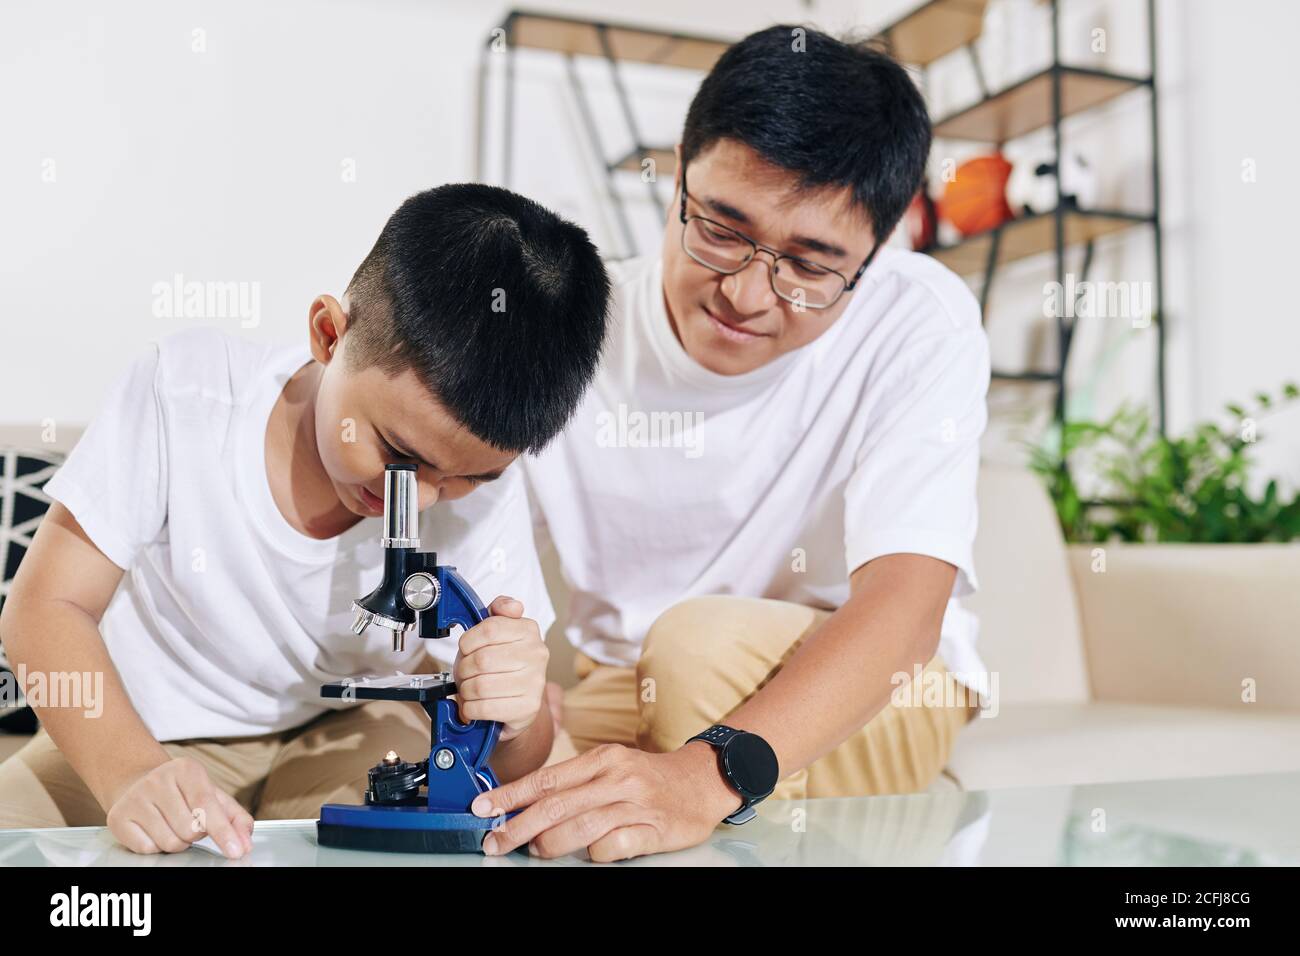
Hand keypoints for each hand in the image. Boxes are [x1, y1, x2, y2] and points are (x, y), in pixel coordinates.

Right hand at [105, 757, 253, 858]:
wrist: (138, 782)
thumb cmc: (182, 792)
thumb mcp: (213, 796)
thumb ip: (235, 818)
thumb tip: (245, 843)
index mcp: (186, 769)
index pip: (207, 806)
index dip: (223, 831)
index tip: (236, 851)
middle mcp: (157, 780)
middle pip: (190, 830)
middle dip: (196, 834)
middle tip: (189, 821)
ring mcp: (135, 798)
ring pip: (170, 843)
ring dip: (178, 842)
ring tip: (173, 825)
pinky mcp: (118, 817)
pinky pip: (147, 849)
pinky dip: (156, 846)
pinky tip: (155, 830)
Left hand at [453, 595, 547, 742]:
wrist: (519, 702)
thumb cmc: (501, 664)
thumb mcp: (498, 633)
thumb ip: (499, 611)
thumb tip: (511, 605)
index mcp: (528, 630)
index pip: (489, 629)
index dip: (468, 641)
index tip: (466, 649)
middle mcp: (537, 654)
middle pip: (481, 660)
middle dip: (463, 669)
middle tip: (466, 673)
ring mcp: (535, 682)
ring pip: (480, 686)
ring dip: (466, 690)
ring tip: (470, 689)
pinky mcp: (529, 707)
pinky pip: (484, 708)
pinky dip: (471, 708)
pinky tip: (475, 705)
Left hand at [469, 742, 743, 860]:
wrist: (703, 780)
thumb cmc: (648, 778)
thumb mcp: (612, 768)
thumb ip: (575, 784)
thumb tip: (526, 806)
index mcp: (601, 758)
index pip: (547, 777)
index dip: (511, 794)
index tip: (482, 808)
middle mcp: (616, 777)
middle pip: (557, 803)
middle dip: (518, 825)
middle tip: (494, 841)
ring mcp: (636, 803)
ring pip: (581, 825)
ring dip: (551, 842)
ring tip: (535, 851)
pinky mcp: (654, 828)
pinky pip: (615, 844)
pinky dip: (596, 853)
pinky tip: (589, 855)